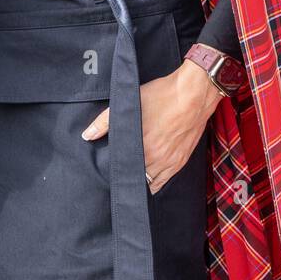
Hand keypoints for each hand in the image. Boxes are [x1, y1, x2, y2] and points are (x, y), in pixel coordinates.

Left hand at [80, 58, 221, 192]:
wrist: (193, 95)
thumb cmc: (161, 95)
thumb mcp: (131, 102)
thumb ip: (106, 121)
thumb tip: (87, 135)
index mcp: (141, 147)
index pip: (122, 170)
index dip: (114, 171)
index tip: (107, 169)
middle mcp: (156, 160)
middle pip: (136, 179)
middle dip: (126, 177)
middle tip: (117, 172)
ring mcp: (170, 163)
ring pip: (150, 184)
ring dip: (140, 182)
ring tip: (131, 176)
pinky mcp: (181, 161)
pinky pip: (165, 181)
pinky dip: (155, 182)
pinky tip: (148, 177)